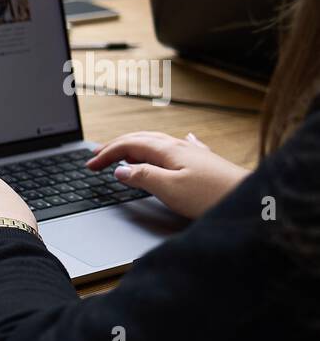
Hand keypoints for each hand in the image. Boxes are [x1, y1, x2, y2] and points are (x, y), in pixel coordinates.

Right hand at [86, 131, 248, 219]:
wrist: (249, 200)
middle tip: (96, 157)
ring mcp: (193, 154)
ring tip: (123, 153)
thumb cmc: (212, 196)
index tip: (90, 165)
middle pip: (141, 139)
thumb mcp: (169, 188)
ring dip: (136, 146)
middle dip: (115, 147)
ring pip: (157, 143)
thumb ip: (142, 177)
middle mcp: (180, 147)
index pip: (128, 144)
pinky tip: (181, 141)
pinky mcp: (205, 164)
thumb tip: (120, 170)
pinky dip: (166, 147)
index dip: (106, 153)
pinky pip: (179, 149)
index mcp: (168, 150)